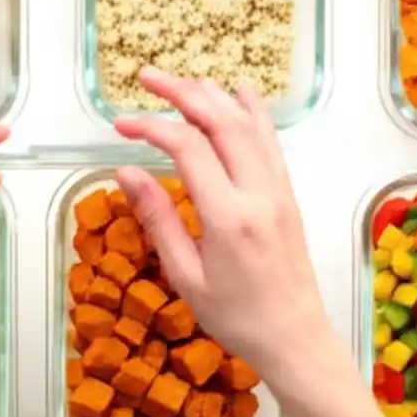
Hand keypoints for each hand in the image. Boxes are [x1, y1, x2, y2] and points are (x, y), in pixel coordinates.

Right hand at [112, 68, 328, 381]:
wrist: (296, 339)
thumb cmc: (236, 317)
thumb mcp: (186, 275)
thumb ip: (158, 218)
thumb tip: (127, 172)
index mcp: (229, 216)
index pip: (188, 148)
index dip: (151, 127)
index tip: (120, 126)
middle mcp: (259, 193)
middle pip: (221, 121)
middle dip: (181, 92)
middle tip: (146, 78)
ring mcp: (279, 190)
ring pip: (248, 124)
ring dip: (212, 96)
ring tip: (180, 81)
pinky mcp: (288, 194)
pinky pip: (270, 140)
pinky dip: (252, 111)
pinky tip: (238, 93)